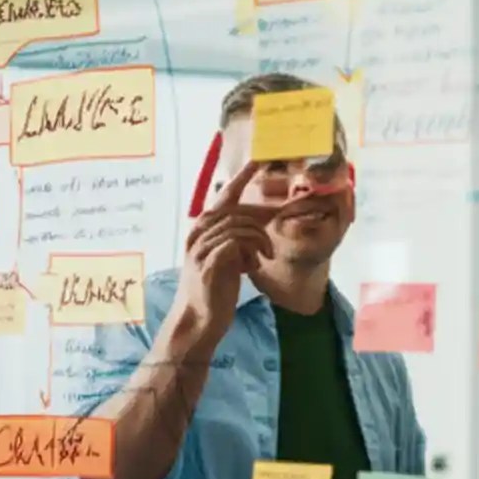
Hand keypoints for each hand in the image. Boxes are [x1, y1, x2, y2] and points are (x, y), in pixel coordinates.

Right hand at [175, 162, 278, 350]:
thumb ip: (241, 236)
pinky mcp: (210, 263)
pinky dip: (252, 252)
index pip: (224, 195)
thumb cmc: (218, 285)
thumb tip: (264, 219)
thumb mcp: (231, 255)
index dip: (241, 177)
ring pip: (241, 226)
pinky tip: (253, 266)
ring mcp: (202, 247)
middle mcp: (199, 232)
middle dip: (261, 215)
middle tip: (278, 224)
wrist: (201, 317)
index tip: (258, 161)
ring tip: (265, 256)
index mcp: (204, 227)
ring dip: (260, 240)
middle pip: (237, 210)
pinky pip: (237, 244)